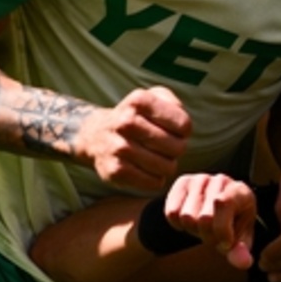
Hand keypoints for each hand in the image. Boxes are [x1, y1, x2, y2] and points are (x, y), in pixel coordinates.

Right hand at [71, 87, 189, 190]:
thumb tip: (183, 126)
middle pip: (177, 147)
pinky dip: (156, 179)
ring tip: (157, 158)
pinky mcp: (116, 170)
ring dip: (167, 165)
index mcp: (139, 101)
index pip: (184, 125)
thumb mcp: (153, 98)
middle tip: (165, 147)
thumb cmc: (135, 118)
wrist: (97, 136)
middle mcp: (126, 122)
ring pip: (167, 167)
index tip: (173, 131)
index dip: (183, 131)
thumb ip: (174, 104)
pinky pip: (154, 182)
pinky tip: (147, 170)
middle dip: (176, 149)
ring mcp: (119, 147)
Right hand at [165, 172, 258, 267]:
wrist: (219, 211)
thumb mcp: (240, 241)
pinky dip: (178, 225)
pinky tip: (190, 222)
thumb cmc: (232, 226)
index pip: (223, 204)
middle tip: (213, 236)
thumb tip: (243, 262)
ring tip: (203, 227)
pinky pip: (171, 213)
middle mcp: (220, 181)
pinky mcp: (182, 183)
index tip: (226, 243)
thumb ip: (241, 252)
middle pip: (203, 218)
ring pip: (186, 216)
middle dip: (208, 236)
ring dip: (193, 230)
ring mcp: (200, 180)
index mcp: (240, 192)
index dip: (222, 231)